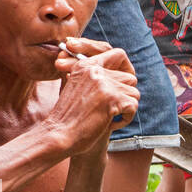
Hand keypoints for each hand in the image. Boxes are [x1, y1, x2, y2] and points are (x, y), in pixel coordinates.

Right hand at [46, 36, 138, 154]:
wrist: (57, 136)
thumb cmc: (66, 118)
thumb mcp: (75, 89)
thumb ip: (94, 78)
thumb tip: (121, 74)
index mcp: (86, 65)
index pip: (118, 55)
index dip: (126, 68)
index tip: (124, 85)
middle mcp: (95, 70)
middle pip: (129, 78)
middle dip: (124, 96)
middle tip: (110, 110)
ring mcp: (104, 83)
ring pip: (134, 93)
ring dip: (125, 109)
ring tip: (108, 118)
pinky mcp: (111, 98)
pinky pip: (133, 106)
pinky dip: (125, 119)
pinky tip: (110, 124)